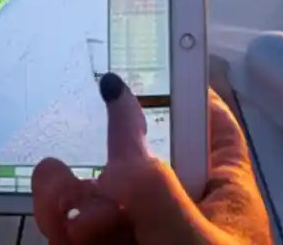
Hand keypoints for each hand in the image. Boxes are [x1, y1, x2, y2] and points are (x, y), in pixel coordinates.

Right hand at [31, 74, 271, 244]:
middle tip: (90, 167)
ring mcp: (140, 238)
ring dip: (72, 199)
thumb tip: (115, 137)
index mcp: (224, 193)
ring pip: (95, 197)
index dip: (184, 90)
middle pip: (135, 158)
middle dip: (104, 160)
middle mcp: (181, 213)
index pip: (212, 125)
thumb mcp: (193, 241)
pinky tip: (60, 228)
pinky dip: (59, 225)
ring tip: (73, 221)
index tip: (152, 55)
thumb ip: (153, 188)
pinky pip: (72, 233)